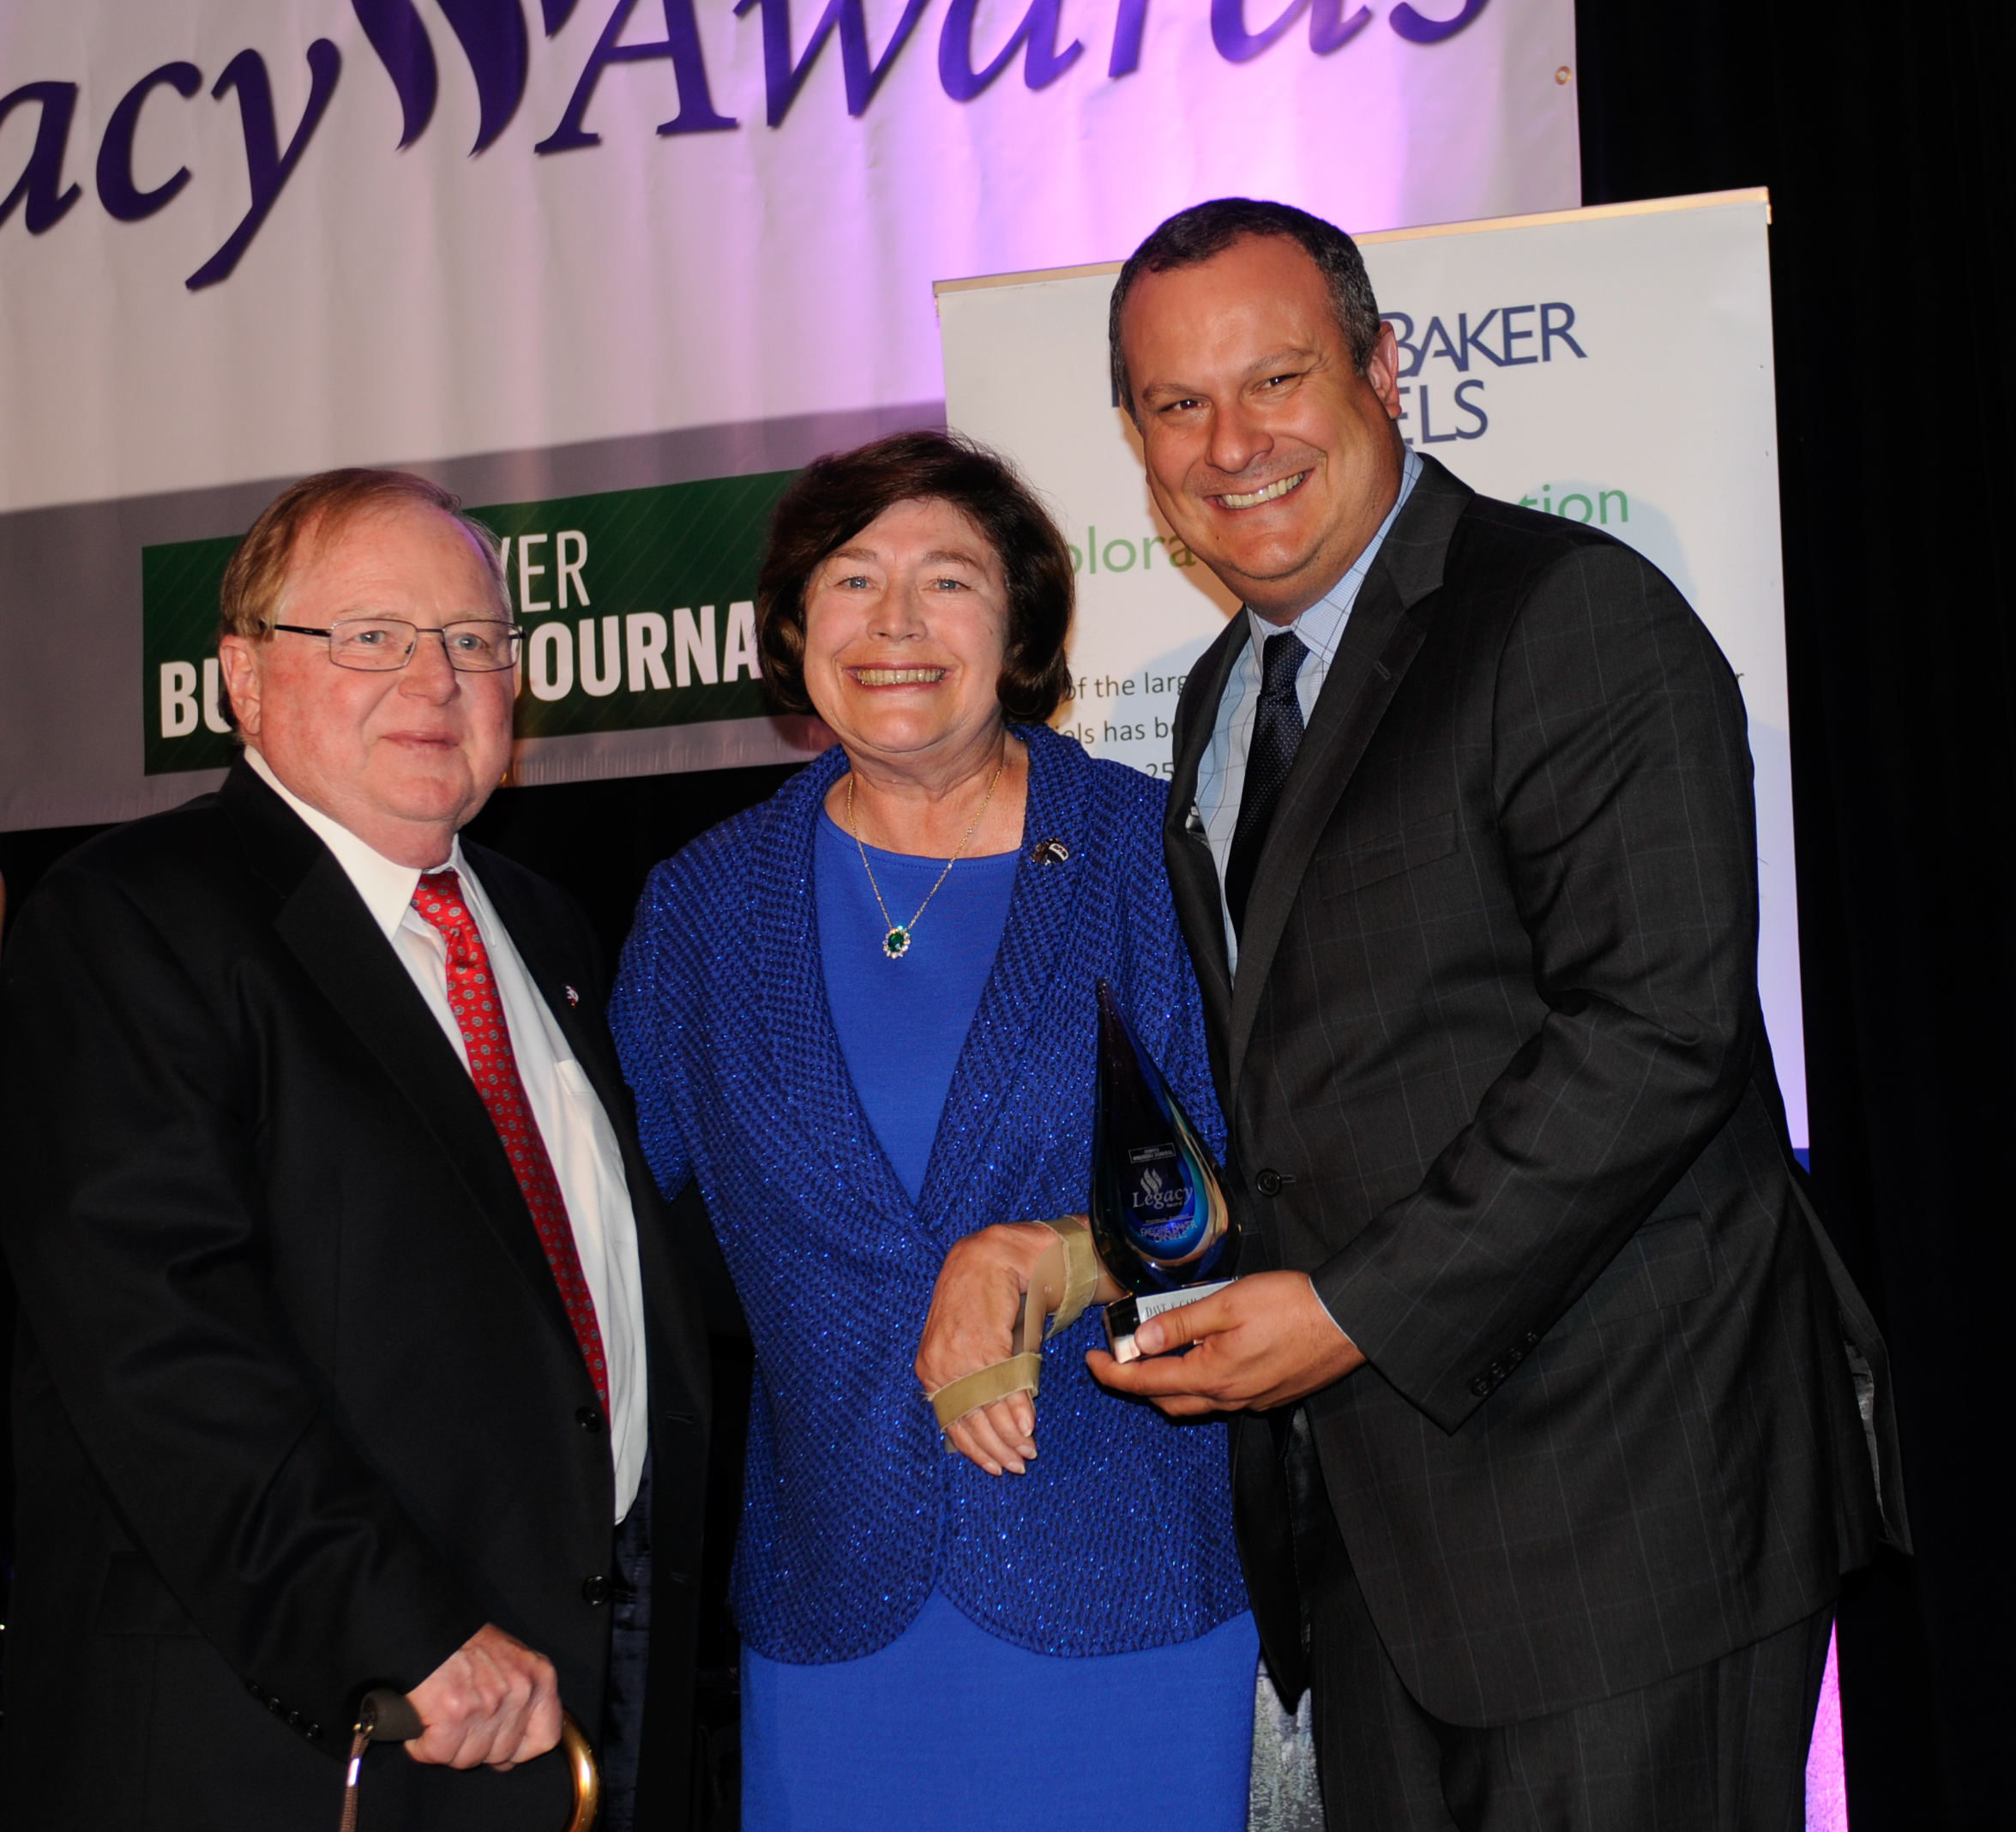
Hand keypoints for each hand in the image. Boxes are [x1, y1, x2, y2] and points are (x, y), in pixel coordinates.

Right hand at [403, 1623, 561, 1769]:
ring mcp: (488, 1705)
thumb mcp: (515, 1661)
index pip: (546, 1737)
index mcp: (539, 1677)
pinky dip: (423, 1748)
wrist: (433, 1629)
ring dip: (450, 1749)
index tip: (507, 1750)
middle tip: (464, 1728)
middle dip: (479, 1748)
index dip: (522, 1750)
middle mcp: (519, 1692)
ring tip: (443, 1724)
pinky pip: (437, 1754)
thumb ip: (525, 1697)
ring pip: (469, 1759)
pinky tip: (424, 1731)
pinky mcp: (453, 1715)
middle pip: (502, 1754)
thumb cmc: (470, 1644)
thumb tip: (518, 1742)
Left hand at [915, 1221, 1059, 1475]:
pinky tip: (1028, 1425)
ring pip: (987, 1407)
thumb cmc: (980, 1299)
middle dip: (996, 1447)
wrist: (989, 1256)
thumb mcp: (968, 1342)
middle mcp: (938, 1366)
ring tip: (1028, 1450)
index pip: (951, 1420)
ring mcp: (958, 1355)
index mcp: (929, 1369)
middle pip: (970, 1419)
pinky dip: (1017, 1408)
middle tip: (1018, 1464)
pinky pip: (1002, 1386)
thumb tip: (994, 1421)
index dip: (975, 1447)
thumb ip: (975, 1378)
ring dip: (1011, 1433)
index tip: (995, 1466)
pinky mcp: (982, 1343)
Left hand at [1086, 1271, 1365, 1415]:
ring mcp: (1251, 1401)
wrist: (1348, 1321)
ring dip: (1167, 1384)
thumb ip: (1180, 1324)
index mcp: (1212, 1375)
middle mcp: (1229, 1398)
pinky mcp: (1269, 1395)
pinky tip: (1203, 1356)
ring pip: (1194, 1401)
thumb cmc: (1291, 1306)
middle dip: (1135, 1381)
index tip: (1090, 1360)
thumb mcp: (1226, 1303)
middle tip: (1116, 1356)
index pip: (1146, 1383)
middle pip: (1166, 1399)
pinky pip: (1222, 1397)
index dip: (1112, 1373)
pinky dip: (1199, 1382)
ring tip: (1153, 1355)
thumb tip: (1139, 1341)